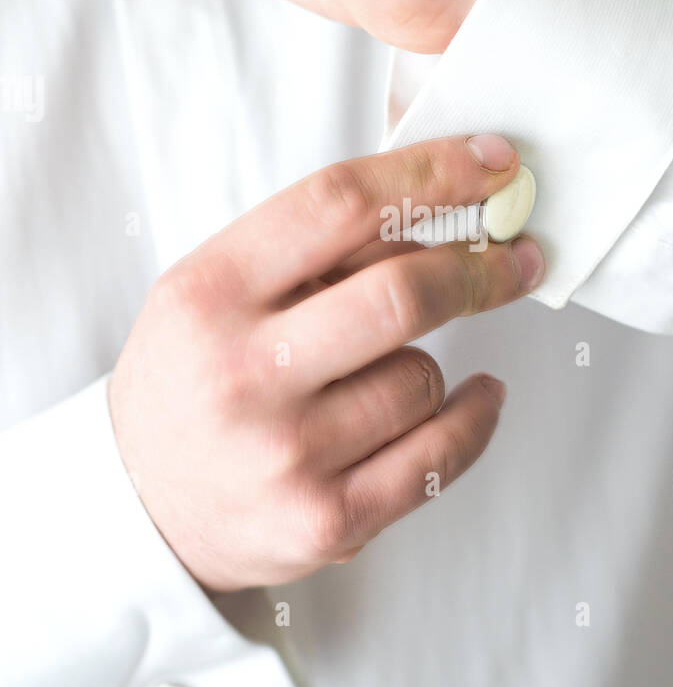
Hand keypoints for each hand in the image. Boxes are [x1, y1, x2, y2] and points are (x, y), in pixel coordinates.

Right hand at [108, 134, 543, 590]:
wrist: (143, 506)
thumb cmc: (195, 377)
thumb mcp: (219, 289)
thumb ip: (314, 245)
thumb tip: (447, 192)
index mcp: (210, 292)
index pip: (339, 205)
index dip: (433, 173)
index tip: (493, 165)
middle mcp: (245, 372)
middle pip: (402, 295)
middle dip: (478, 269)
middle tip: (516, 256)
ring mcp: (287, 454)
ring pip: (424, 376)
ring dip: (428, 364)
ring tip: (380, 376)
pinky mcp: (328, 520)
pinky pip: (442, 452)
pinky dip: (475, 416)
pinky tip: (474, 396)